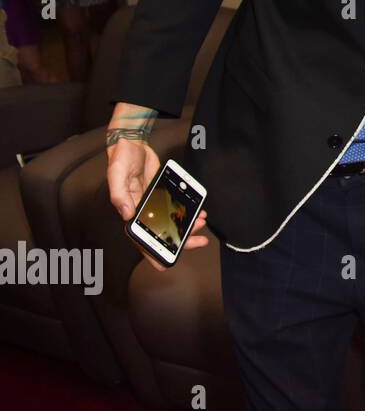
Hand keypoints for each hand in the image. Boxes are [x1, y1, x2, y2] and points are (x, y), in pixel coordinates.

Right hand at [107, 138, 208, 270]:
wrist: (132, 145)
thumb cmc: (120, 161)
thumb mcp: (117, 176)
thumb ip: (120, 195)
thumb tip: (128, 215)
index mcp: (129, 212)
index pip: (141, 238)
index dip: (152, 253)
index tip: (165, 264)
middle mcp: (143, 211)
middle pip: (163, 232)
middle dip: (181, 240)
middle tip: (199, 241)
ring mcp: (154, 204)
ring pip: (172, 221)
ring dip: (188, 225)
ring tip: (202, 223)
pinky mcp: (163, 195)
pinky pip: (177, 207)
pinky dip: (188, 211)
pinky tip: (199, 211)